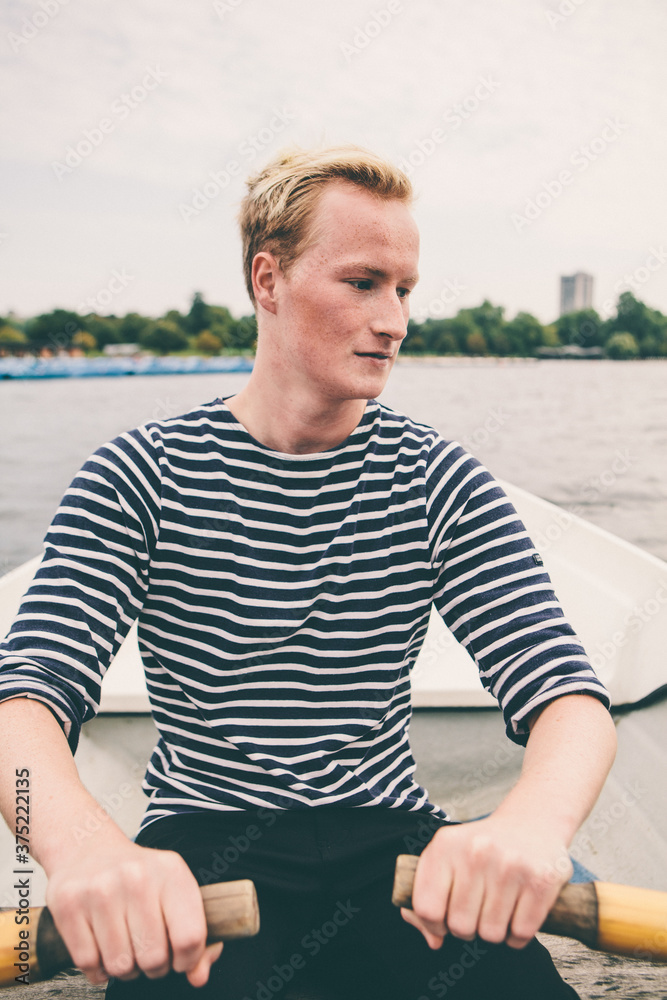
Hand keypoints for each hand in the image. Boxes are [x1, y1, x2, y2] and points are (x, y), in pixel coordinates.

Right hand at [45, 835, 222, 986]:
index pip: (189, 937)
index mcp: (171, 871)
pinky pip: (89, 964)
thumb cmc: (138, 877)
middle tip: (147, 949)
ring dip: (125, 968)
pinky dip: (98, 968)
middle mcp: (136, 877)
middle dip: (153, 966)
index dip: (188, 960)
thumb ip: (195, 936)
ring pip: (120, 966)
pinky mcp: (68, 905)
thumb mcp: (174, 891)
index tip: (179, 958)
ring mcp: (100, 890)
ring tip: (125, 945)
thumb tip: (198, 977)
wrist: (88, 847)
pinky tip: (102, 946)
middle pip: (154, 958)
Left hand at [400, 815, 572, 949]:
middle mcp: (477, 852)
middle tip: (477, 908)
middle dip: (468, 928)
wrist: (531, 823)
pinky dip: (518, 933)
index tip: (444, 920)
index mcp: (446, 844)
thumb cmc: (482, 848)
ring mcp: (510, 865)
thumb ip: (426, 898)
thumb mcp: (446, 857)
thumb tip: (434, 941)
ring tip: (498, 905)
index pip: (427, 908)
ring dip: (494, 930)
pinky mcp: (541, 881)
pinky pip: (521, 934)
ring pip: (491, 935)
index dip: (434, 925)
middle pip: (460, 927)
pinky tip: (517, 910)